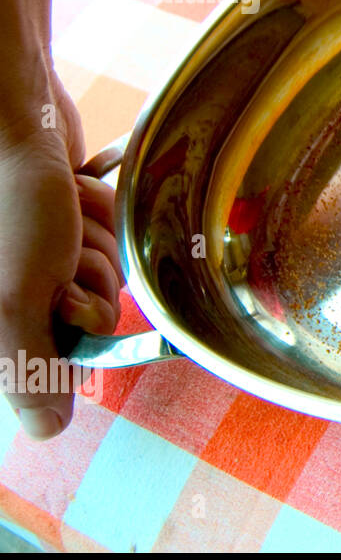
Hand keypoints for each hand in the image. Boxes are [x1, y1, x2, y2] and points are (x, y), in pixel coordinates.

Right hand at [0, 70, 121, 439]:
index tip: (60, 298)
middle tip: (61, 247)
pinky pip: (108, 238)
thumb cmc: (12, 205)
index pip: (57, 360)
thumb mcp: (16, 299)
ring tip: (65, 214)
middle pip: (90, 316)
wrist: (17, 125)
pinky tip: (78, 194)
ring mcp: (38, 260)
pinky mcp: (63, 227)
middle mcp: (14, 295)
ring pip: (106, 275)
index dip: (75, 325)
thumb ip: (32, 370)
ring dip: (97, 242)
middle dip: (89, 278)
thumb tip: (49, 434)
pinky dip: (102, 217)